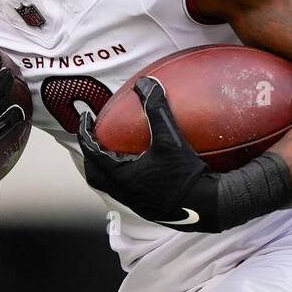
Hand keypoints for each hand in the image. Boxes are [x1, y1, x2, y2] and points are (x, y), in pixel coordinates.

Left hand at [77, 77, 223, 232]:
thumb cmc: (185, 175)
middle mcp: (123, 192)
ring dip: (107, 167)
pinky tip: (140, 166)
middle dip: (91, 154)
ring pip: (110, 185)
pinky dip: (123, 176)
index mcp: (121, 176)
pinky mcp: (148, 208)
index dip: (85, 134)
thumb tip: (146, 83)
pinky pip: (126, 191)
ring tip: (115, 149)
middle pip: (94, 174)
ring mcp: (135, 203)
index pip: (91, 153)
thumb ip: (156, 108)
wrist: (207, 206)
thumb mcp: (170, 138)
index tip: (86, 118)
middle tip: (96, 136)